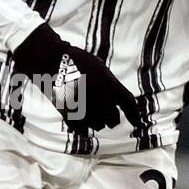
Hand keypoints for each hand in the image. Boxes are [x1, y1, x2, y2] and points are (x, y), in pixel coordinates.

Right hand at [12, 22, 140, 132]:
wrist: (50, 61)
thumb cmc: (76, 60)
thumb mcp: (99, 67)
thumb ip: (111, 83)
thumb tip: (118, 99)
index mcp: (108, 84)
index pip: (128, 103)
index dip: (134, 115)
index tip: (137, 123)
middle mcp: (99, 98)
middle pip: (113, 118)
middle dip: (112, 117)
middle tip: (108, 115)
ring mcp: (84, 107)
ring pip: (98, 125)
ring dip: (97, 121)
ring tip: (90, 111)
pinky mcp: (69, 114)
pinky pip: (82, 128)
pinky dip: (83, 124)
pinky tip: (79, 114)